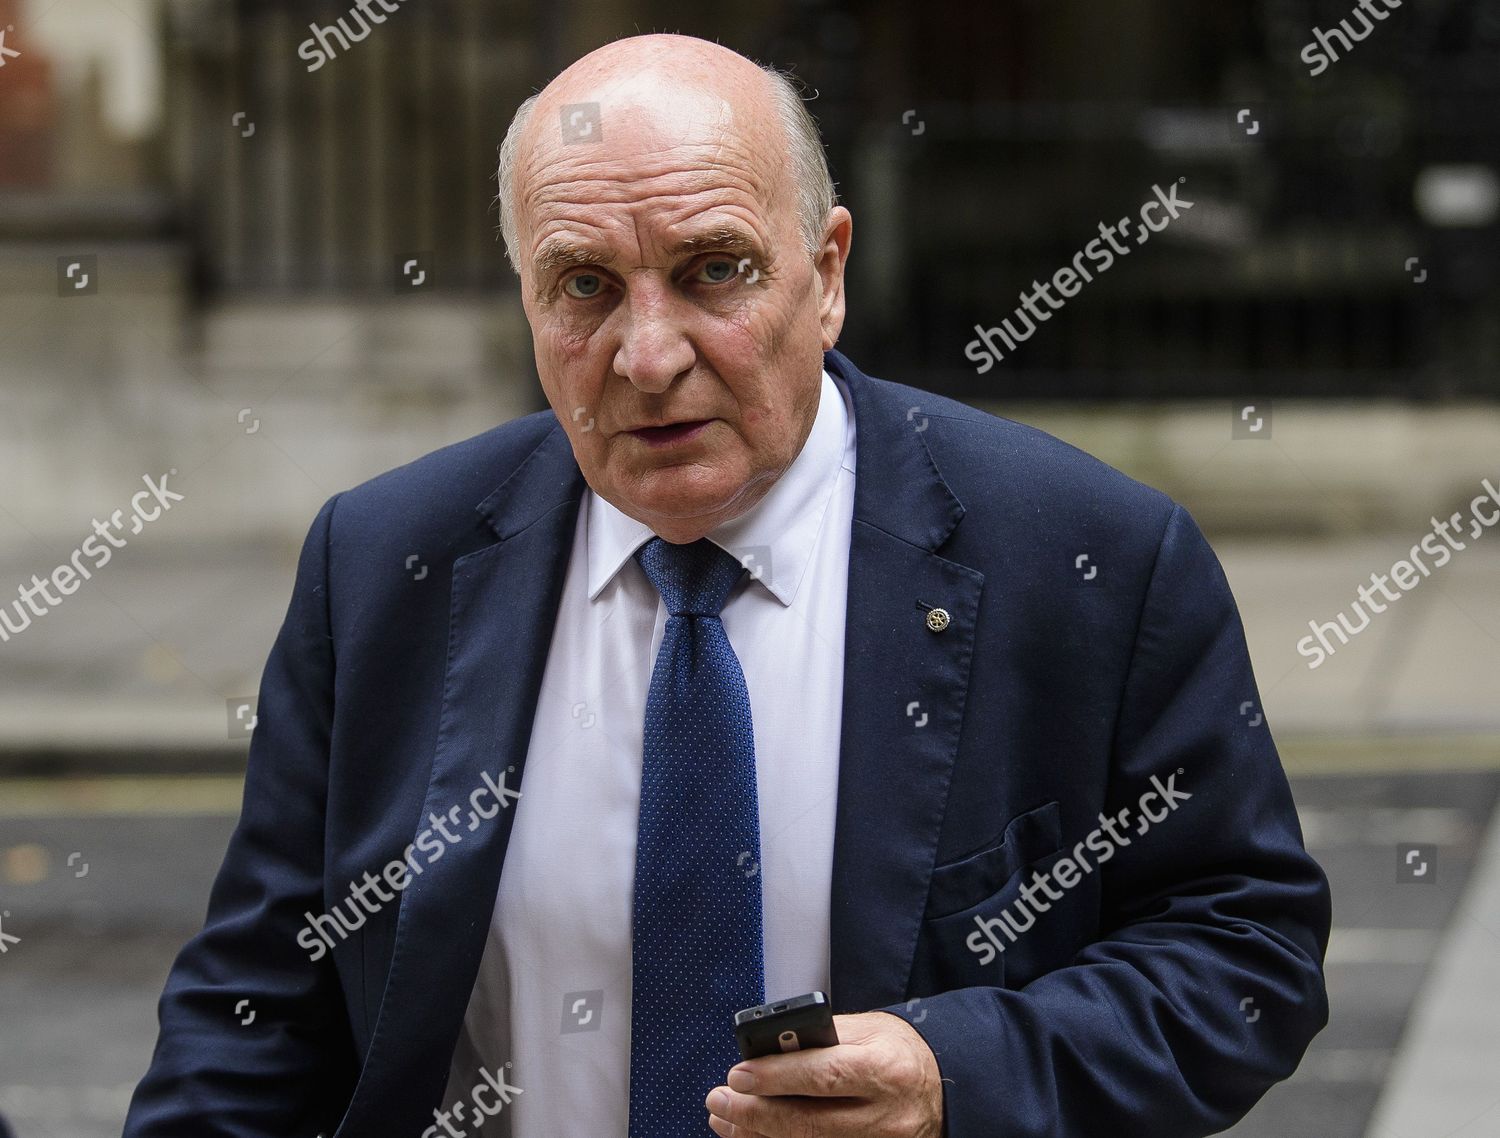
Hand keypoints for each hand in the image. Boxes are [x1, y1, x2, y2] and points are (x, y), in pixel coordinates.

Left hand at [705, 1010, 942, 1136]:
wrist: (943, 1087)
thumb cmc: (899, 1051)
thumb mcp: (869, 1028)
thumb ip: (822, 1037)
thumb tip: (767, 1049)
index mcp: (886, 1068)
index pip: (825, 1075)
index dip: (777, 1077)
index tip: (738, 1073)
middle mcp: (885, 1115)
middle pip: (810, 1123)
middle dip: (756, 1114)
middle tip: (719, 1100)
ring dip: (759, 1136)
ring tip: (725, 1119)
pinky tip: (754, 1136)